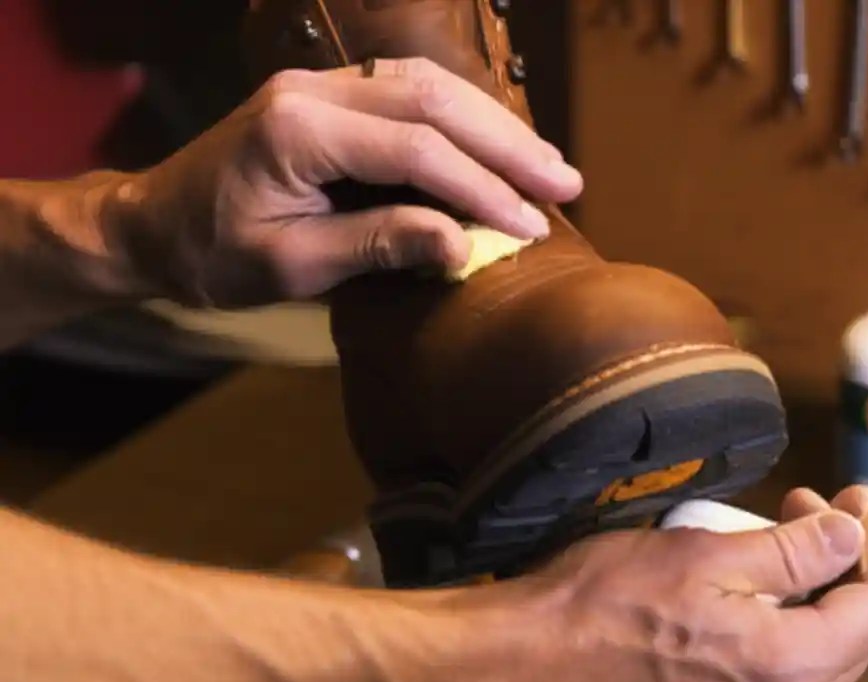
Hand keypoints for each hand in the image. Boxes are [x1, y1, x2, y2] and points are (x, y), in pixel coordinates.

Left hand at [110, 58, 582, 307]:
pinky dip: (464, 118)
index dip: (481, 188)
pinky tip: (500, 145)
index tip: (530, 225)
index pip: (415, 149)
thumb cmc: (213, 255)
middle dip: (507, 145)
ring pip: (429, 85)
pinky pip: (411, 91)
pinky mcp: (331, 94)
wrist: (156, 224)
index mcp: (296, 129)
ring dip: (494, 125)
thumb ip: (377, 246)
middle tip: (566, 183)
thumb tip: (463, 243)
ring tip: (549, 165)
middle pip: (433, 100)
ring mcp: (321, 83)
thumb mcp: (291, 266)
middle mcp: (312, 90)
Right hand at [494, 487, 867, 681]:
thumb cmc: (607, 601)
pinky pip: (787, 666)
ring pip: (826, 652)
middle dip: (861, 562)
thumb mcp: (705, 556)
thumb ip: (794, 552)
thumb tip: (854, 535)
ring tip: (797, 527)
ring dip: (828, 586)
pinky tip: (767, 576)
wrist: (530, 658)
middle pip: (861, 635)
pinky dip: (796, 614)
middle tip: (834, 504)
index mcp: (786, 667)